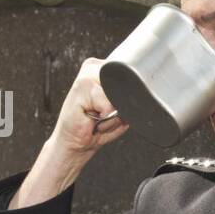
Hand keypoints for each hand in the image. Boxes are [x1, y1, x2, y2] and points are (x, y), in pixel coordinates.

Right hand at [8, 58, 128, 209]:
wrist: (71, 147)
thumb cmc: (93, 132)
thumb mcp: (119, 116)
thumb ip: (132, 103)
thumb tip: (143, 98)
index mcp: (102, 70)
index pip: (132, 76)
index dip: (132, 94)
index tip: (117, 111)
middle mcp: (93, 66)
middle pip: (127, 84)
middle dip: (121, 108)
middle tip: (103, 119)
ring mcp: (86, 74)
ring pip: (118, 93)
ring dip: (112, 114)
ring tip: (97, 120)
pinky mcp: (80, 88)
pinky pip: (108, 101)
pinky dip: (104, 116)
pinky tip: (90, 120)